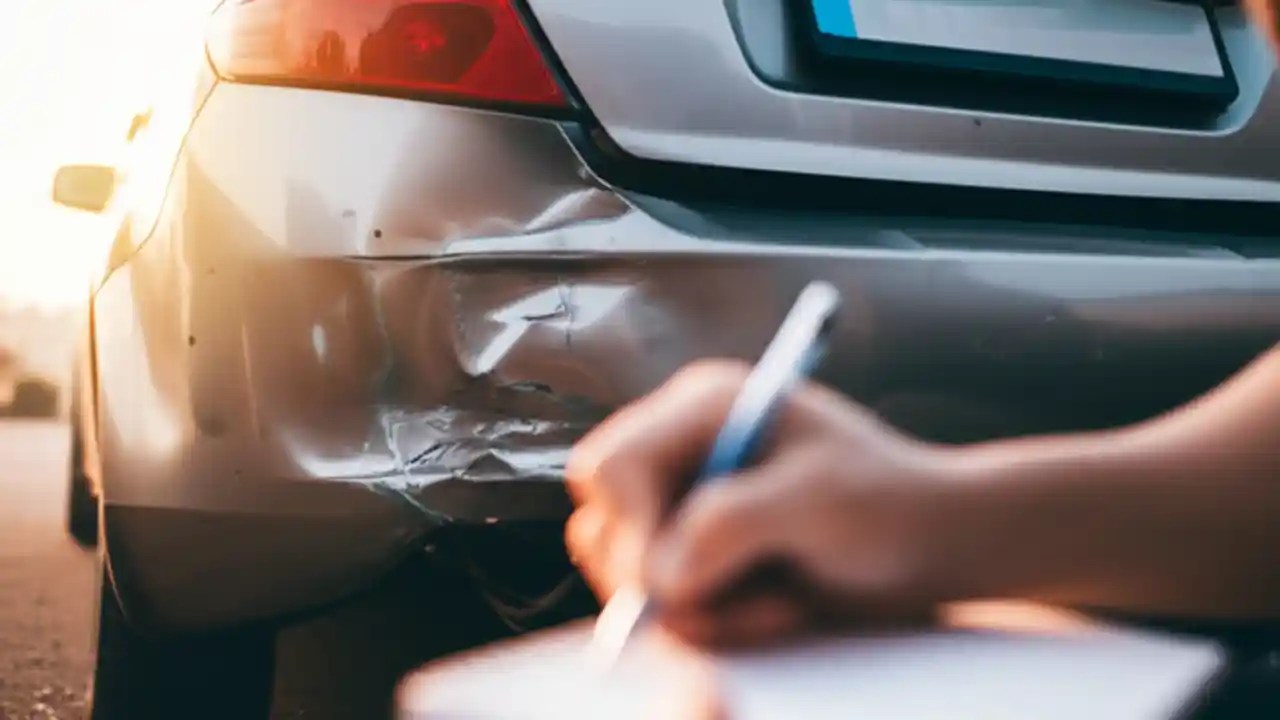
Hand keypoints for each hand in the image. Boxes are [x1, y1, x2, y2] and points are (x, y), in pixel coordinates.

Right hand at [565, 360, 954, 647]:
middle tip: (734, 595)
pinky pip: (661, 604)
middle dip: (662, 576)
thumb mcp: (819, 499)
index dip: (633, 527)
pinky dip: (711, 622)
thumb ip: (732, 523)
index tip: (676, 577)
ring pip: (624, 573)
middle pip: (602, 522)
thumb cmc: (889, 502)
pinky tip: (772, 606)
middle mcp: (681, 450)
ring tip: (773, 601)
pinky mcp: (693, 553)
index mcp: (704, 407)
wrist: (928, 546)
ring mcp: (682, 504)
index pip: (613, 466)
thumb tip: (662, 575)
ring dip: (696, 607)